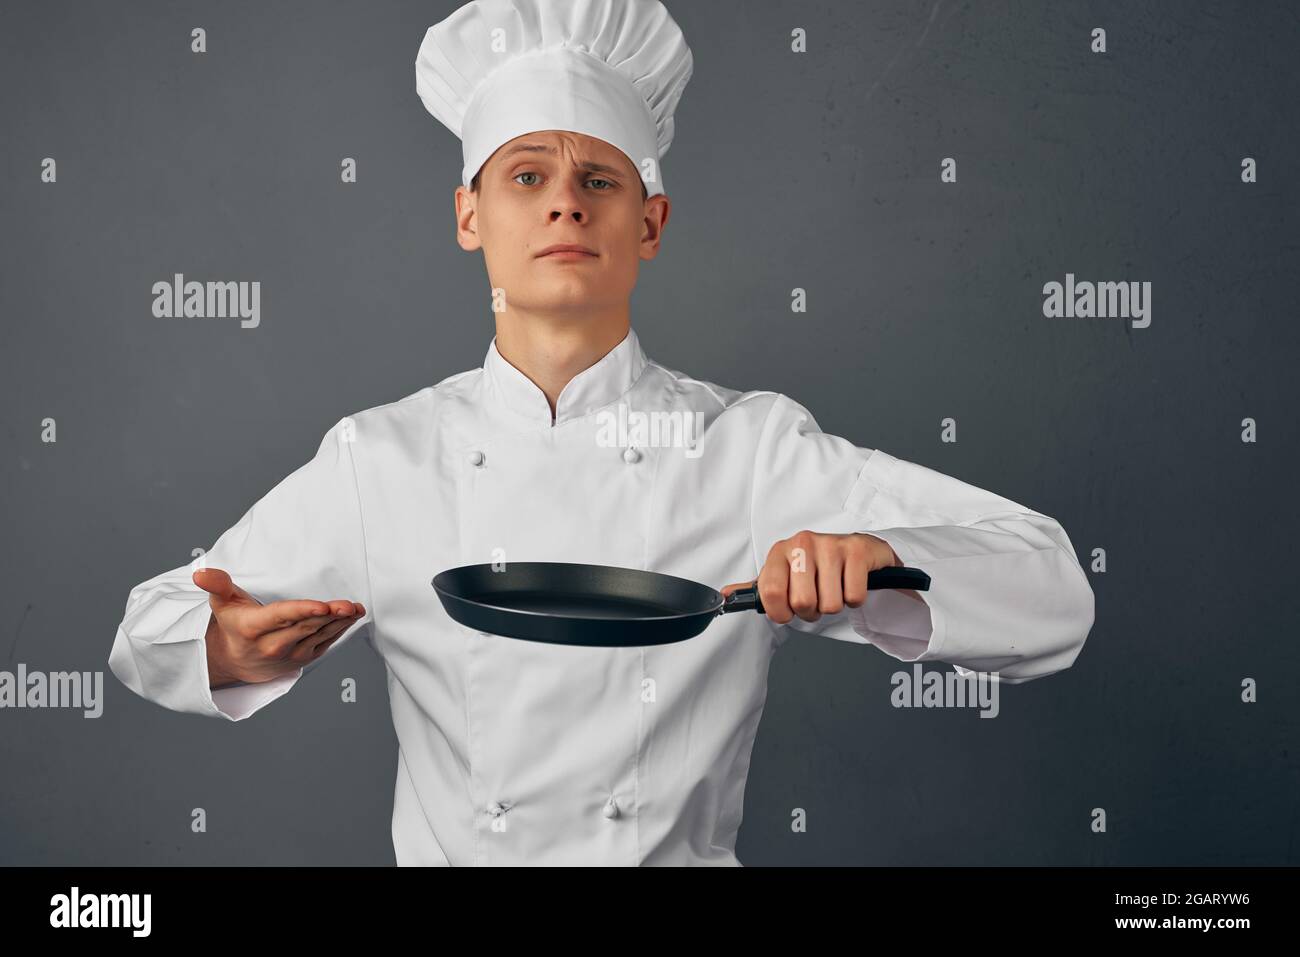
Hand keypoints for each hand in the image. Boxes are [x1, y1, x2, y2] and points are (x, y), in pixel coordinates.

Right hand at [194, 567, 364, 687]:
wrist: (237, 661)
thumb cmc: (233, 625)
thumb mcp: (222, 603)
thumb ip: (217, 585)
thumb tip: (201, 572)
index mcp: (253, 628)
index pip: (281, 617)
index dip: (303, 611)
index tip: (323, 606)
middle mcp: (273, 644)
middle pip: (306, 625)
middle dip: (329, 615)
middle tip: (348, 605)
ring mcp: (291, 653)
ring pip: (319, 634)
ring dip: (340, 622)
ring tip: (355, 608)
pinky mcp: (305, 658)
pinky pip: (326, 642)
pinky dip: (341, 629)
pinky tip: (353, 616)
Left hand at [721, 531, 910, 623]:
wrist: (855, 551)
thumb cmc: (816, 567)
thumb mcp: (783, 574)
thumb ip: (756, 589)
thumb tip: (724, 597)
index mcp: (780, 551)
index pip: (770, 593)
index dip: (781, 612)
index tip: (788, 611)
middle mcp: (802, 543)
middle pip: (802, 602)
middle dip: (811, 611)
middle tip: (816, 598)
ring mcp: (831, 545)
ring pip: (830, 603)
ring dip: (833, 605)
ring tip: (833, 589)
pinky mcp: (856, 551)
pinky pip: (854, 596)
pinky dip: (854, 599)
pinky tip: (848, 584)